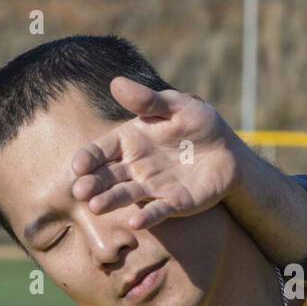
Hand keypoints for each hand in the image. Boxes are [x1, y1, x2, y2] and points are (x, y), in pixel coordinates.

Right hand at [69, 76, 246, 229]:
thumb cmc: (198, 124)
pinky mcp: (173, 202)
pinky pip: (157, 211)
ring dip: (110, 201)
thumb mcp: (176, 106)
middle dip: (92, 183)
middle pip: (107, 176)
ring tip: (95, 206)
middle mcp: (135, 166)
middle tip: (80, 191)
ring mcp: (152, 186)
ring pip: (126, 194)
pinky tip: (136, 222)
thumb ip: (148, 100)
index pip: (101, 150)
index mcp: (130, 141)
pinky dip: (147, 217)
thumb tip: (116, 83)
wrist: (228, 150)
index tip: (78, 166)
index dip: (87, 158)